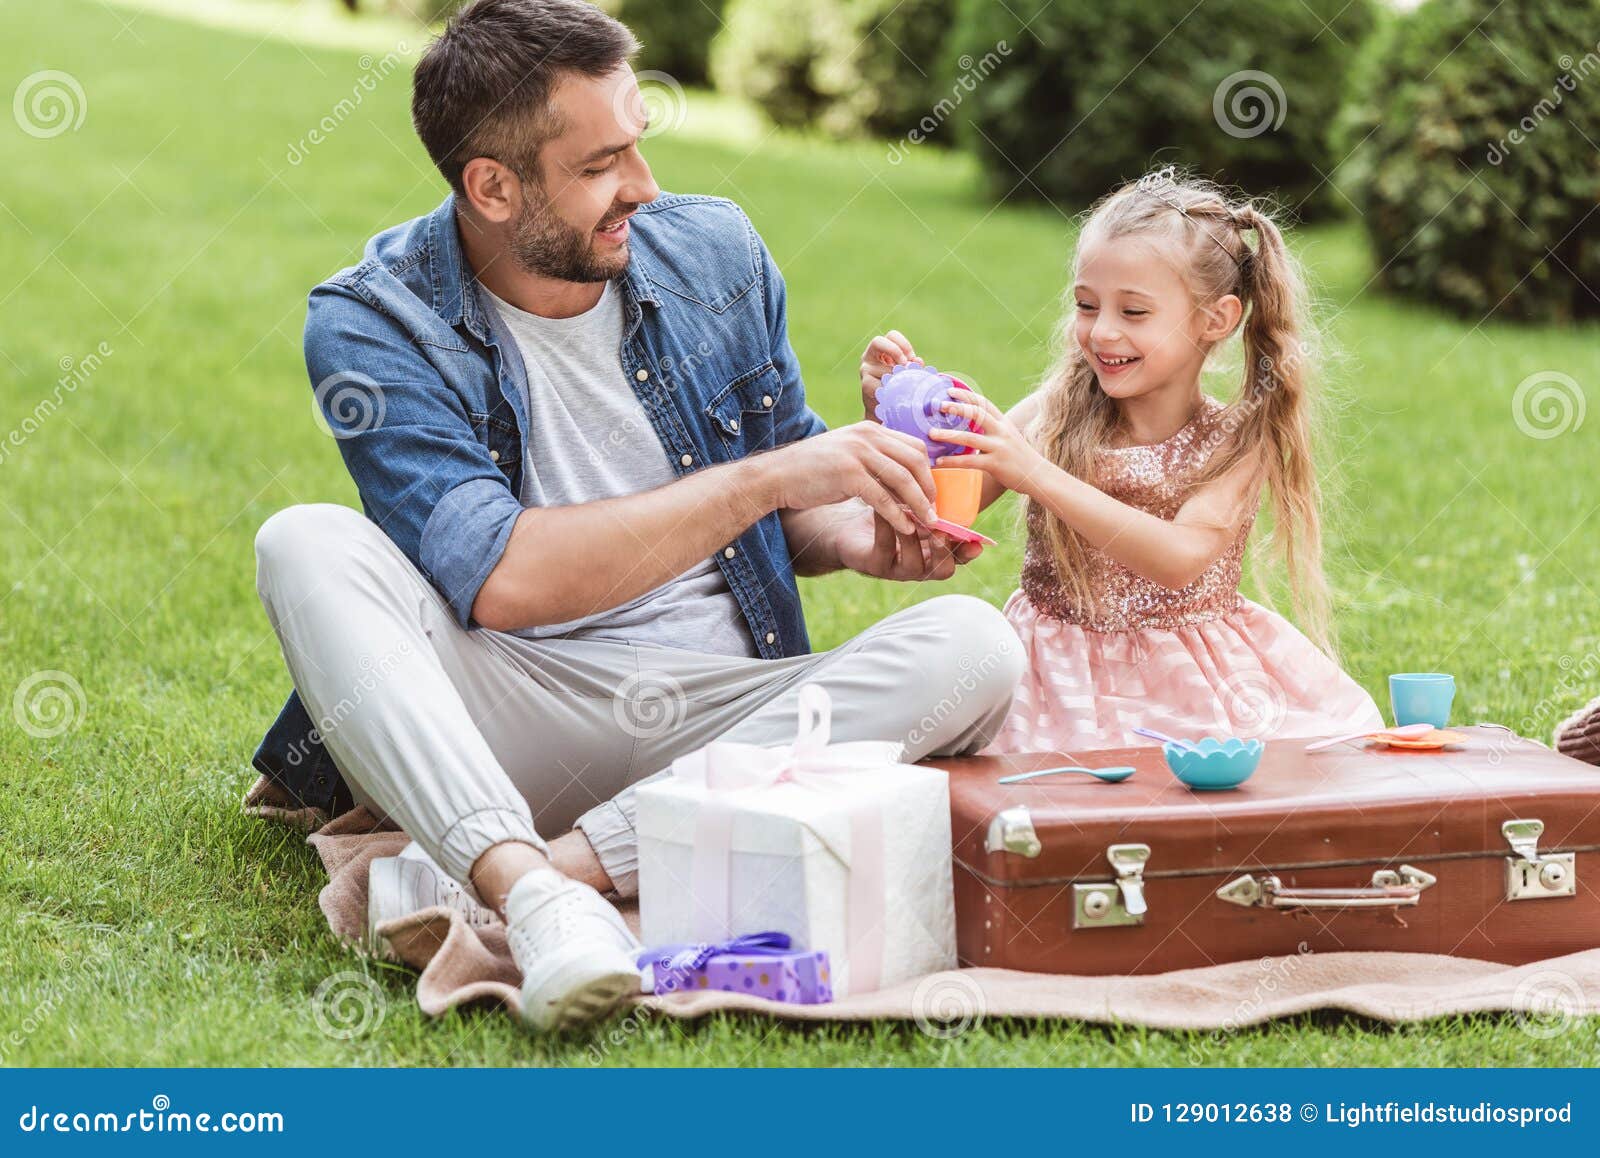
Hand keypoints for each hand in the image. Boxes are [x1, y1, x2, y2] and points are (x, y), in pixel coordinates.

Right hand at [764, 421, 937, 534]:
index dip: (929, 472)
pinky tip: (905, 529)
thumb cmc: (813, 469)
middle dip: (929, 488)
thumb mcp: (848, 455)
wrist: (777, 475)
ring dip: (919, 504)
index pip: (914, 446)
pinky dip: (897, 515)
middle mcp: (867, 436)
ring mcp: (857, 454)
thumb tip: (901, 477)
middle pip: (914, 460)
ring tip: (928, 524)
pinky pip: (883, 497)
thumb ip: (873, 458)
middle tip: (935, 511)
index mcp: (870, 430)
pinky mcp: (848, 475)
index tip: (932, 494)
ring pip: (903, 479)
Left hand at [835, 508, 981, 580]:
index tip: (976, 541)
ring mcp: (897, 570)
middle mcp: (921, 565)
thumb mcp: (914, 507)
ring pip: (913, 564)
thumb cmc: (889, 512)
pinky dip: (887, 527)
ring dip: (913, 536)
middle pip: (943, 570)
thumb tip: (960, 486)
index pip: (959, 557)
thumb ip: (934, 505)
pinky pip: (885, 549)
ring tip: (908, 512)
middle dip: (945, 551)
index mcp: (935, 551)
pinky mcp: (874, 566)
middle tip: (942, 530)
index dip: (969, 551)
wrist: (848, 525)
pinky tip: (883, 509)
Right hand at [859, 330, 917, 420]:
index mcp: (881, 350)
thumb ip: (912, 366)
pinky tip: (896, 395)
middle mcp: (869, 357)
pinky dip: (892, 389)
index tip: (912, 358)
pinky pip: (882, 383)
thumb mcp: (906, 373)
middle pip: (878, 341)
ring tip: (903, 386)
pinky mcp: (865, 384)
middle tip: (905, 364)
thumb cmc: (897, 387)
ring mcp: (865, 370)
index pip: (891, 335)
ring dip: (897, 376)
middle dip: (895, 351)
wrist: (885, 410)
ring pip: (883, 366)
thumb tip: (918, 362)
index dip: (903, 344)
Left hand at [928, 388, 1049, 494]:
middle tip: (939, 405)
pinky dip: (953, 461)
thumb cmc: (1020, 458)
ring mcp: (999, 447)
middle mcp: (1002, 432)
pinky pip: (970, 461)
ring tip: (931, 434)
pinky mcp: (996, 464)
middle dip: (957, 408)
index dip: (966, 395)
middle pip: (977, 414)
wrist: (1039, 476)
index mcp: (1004, 423)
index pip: (984, 403)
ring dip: (949, 435)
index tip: (949, 389)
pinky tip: (940, 461)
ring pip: (970, 437)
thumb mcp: (1009, 438)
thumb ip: (993, 431)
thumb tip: (972, 427)